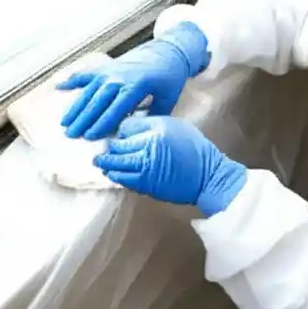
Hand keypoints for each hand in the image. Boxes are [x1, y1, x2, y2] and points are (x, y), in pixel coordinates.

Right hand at [58, 22, 209, 139]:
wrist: (168, 51)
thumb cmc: (169, 78)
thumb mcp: (167, 99)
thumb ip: (153, 117)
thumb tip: (138, 135)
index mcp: (135, 87)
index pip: (115, 109)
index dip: (102, 124)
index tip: (91, 137)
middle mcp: (119, 78)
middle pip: (97, 102)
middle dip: (83, 120)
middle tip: (71, 135)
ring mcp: (109, 71)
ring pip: (88, 92)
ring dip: (75, 108)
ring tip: (64, 123)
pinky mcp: (105, 67)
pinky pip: (86, 75)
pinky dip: (72, 80)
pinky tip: (58, 87)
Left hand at [94, 117, 247, 215]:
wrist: (208, 176)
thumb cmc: (194, 149)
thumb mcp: (175, 126)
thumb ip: (151, 124)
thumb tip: (127, 128)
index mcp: (157, 128)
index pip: (126, 126)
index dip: (119, 130)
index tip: (117, 133)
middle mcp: (149, 145)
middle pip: (117, 144)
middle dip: (109, 146)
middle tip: (103, 148)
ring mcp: (145, 166)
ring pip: (115, 163)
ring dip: (105, 162)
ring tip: (100, 161)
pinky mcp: (145, 184)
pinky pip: (122, 178)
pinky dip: (114, 174)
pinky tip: (111, 172)